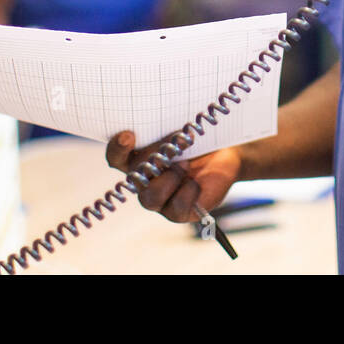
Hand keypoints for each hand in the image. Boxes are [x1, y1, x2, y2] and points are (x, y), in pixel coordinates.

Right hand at [106, 130, 241, 222]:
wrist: (226, 154)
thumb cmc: (202, 140)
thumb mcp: (184, 132)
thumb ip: (166, 132)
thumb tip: (164, 133)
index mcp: (139, 159)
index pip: (117, 157)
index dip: (117, 148)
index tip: (128, 135)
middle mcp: (146, 181)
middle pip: (134, 177)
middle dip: (154, 159)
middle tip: (175, 144)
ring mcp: (161, 199)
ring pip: (150, 198)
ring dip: (170, 178)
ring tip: (186, 163)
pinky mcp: (179, 212)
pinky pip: (176, 207)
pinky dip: (188, 191)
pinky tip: (196, 182)